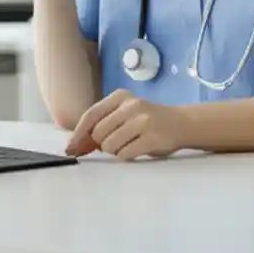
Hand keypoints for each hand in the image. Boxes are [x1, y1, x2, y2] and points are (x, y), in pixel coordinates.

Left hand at [65, 89, 187, 160]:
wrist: (182, 123)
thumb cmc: (148, 121)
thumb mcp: (125, 113)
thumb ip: (104, 123)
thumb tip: (76, 144)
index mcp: (121, 96)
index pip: (91, 115)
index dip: (78, 134)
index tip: (71, 148)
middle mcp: (132, 105)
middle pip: (98, 133)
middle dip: (102, 144)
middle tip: (116, 142)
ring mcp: (143, 121)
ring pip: (110, 146)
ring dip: (115, 151)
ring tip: (130, 144)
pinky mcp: (152, 138)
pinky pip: (125, 154)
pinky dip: (127, 156)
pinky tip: (137, 149)